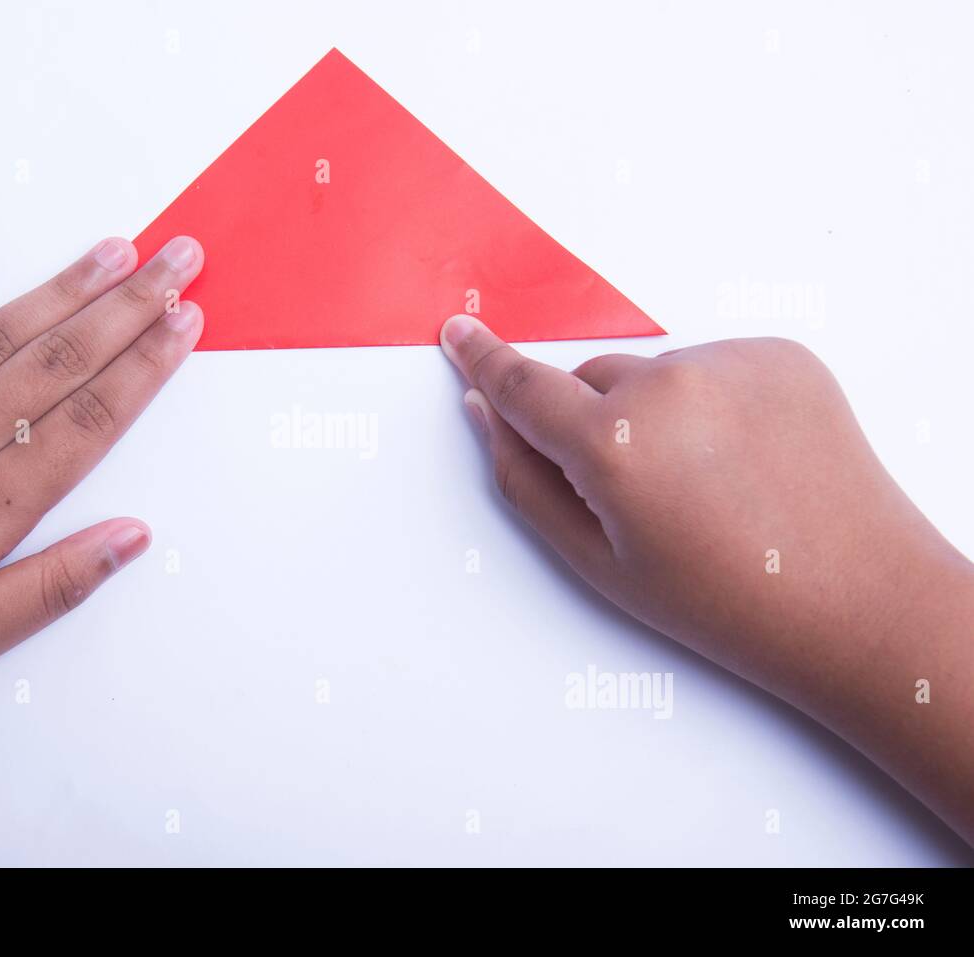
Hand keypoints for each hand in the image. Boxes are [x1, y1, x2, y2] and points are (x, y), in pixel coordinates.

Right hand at [440, 315, 973, 844]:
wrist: (857, 598)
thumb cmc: (728, 599)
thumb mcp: (598, 560)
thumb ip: (524, 479)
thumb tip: (488, 413)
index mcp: (612, 445)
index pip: (521, 383)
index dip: (484, 358)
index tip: (462, 333)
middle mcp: (668, 387)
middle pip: (592, 382)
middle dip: (597, 424)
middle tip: (647, 493)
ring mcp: (730, 363)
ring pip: (654, 374)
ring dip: (659, 413)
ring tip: (710, 482)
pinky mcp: (779, 354)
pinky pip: (712, 365)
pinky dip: (714, 402)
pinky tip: (745, 458)